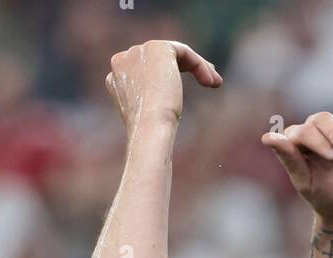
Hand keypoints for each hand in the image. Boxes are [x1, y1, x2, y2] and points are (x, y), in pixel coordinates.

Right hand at [105, 40, 221, 127]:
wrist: (149, 131)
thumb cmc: (150, 135)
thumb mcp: (148, 117)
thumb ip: (151, 102)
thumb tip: (164, 103)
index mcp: (116, 77)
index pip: (146, 69)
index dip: (169, 76)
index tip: (186, 87)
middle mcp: (124, 60)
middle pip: (160, 58)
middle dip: (186, 67)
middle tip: (208, 80)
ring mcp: (139, 52)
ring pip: (174, 54)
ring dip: (198, 66)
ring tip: (216, 83)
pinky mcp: (158, 48)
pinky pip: (184, 52)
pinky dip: (200, 65)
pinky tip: (212, 83)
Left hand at [261, 108, 332, 221]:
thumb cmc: (324, 197)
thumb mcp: (305, 181)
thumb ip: (288, 159)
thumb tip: (266, 137)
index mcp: (300, 143)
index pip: (303, 131)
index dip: (316, 140)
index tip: (331, 158)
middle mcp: (318, 132)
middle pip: (321, 119)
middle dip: (332, 134)